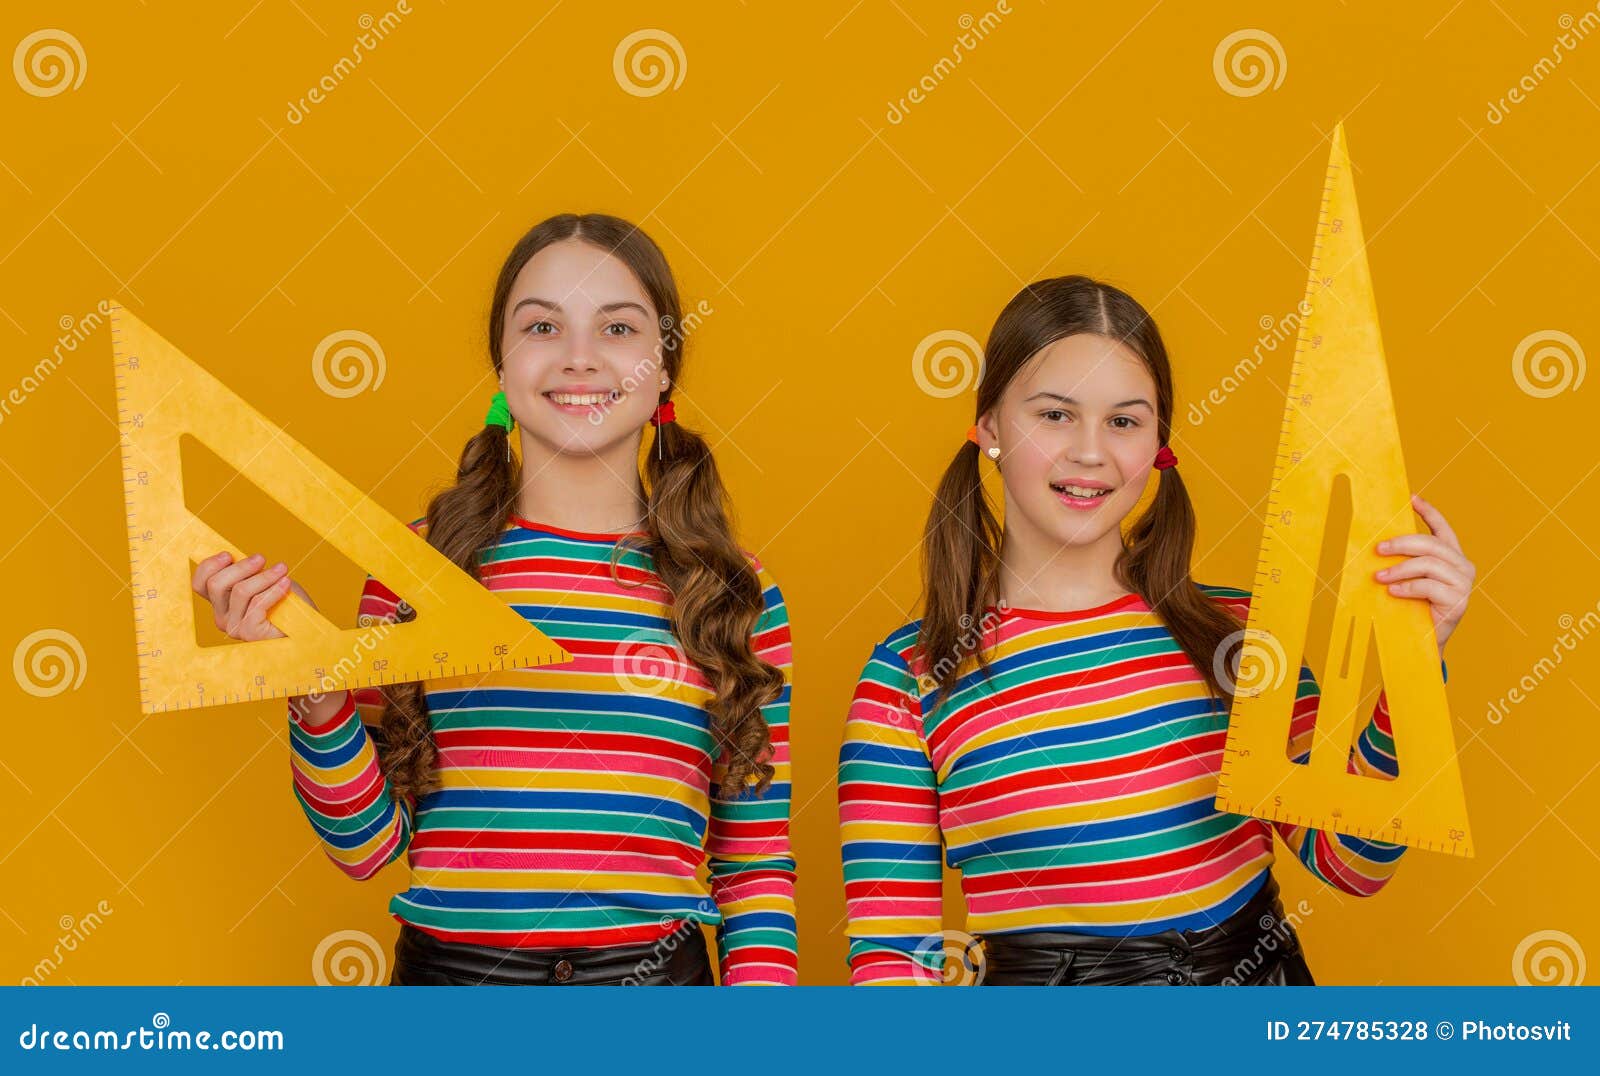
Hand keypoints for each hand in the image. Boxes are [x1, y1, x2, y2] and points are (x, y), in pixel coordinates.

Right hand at [190, 551, 313, 640]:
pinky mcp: (250, 633)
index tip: (229, 554)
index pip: (199, 584)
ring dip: (264, 575)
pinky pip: (258, 603)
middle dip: (240, 566)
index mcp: (220, 604)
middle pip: (216, 584)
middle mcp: (222, 618)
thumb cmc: (286, 601)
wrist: (307, 626)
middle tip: (262, 558)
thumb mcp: (263, 580)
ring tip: (282, 569)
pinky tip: (286, 582)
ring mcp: (235, 627)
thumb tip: (235, 554)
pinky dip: (274, 589)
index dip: (210, 566)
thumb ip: (246, 571)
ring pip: (240, 591)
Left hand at [1372, 493, 1472, 655]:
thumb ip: (1404, 561)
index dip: (1429, 511)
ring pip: (1429, 564)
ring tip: (1379, 577)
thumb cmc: (1412, 607)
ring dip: (1399, 569)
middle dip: (1402, 543)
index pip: (1443, 528)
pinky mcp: (1458, 602)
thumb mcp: (1409, 579)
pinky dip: (1407, 587)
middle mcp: (1462, 567)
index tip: (1411, 498)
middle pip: (1432, 544)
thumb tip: (1378, 544)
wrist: (1423, 643)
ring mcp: (1463, 584)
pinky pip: (1429, 586)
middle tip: (1379, 549)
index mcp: (1452, 557)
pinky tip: (1393, 591)